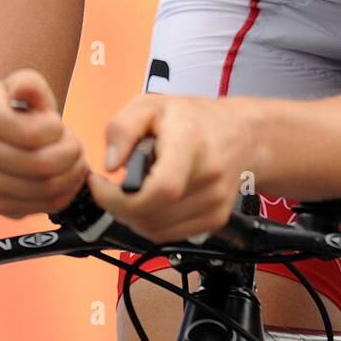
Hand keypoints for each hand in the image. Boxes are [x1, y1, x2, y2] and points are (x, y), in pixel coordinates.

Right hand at [0, 70, 87, 219]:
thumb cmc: (15, 105)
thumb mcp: (24, 84)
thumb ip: (30, 83)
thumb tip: (24, 92)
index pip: (32, 133)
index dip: (58, 130)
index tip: (57, 123)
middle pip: (40, 165)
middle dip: (70, 153)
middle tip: (75, 144)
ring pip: (45, 188)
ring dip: (72, 173)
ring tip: (74, 158)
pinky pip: (45, 205)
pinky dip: (67, 191)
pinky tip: (68, 175)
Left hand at [87, 94, 255, 243]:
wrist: (239, 134)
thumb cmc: (194, 119)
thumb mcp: (150, 105)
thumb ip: (123, 128)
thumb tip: (112, 165)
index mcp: (190, 143)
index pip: (161, 188)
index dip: (122, 197)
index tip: (100, 185)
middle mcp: (208, 176)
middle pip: (152, 214)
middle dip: (118, 207)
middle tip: (110, 188)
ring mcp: (215, 201)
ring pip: (156, 230)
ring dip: (133, 217)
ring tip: (132, 191)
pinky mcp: (215, 219)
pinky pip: (170, 236)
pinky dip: (151, 224)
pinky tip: (150, 202)